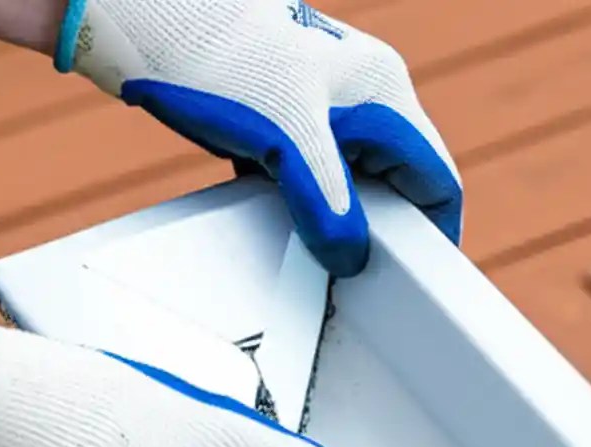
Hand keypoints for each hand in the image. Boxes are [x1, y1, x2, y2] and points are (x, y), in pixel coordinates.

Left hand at [53, 0, 462, 276]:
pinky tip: (270, 215)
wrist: (152, 19)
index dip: (436, 234)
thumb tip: (351, 259)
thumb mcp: (287, 143)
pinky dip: (296, 196)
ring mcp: (323, 100)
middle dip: (382, 228)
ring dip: (334, 214)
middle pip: (396, 180)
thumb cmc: (225, 59)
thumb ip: (326, 207)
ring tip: (312, 248)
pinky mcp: (283, 108)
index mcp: (384, 95)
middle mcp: (363, 93)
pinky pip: (307, 166)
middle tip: (359, 270)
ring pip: (349, 176)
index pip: (437, 180)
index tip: (421, 277)